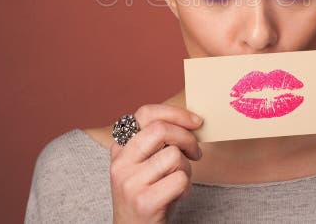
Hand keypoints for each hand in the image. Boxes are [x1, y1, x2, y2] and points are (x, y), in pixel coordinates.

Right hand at [110, 104, 203, 222]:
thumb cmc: (147, 194)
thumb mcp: (144, 165)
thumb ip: (156, 143)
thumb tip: (190, 121)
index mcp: (120, 148)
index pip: (145, 113)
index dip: (175, 113)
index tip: (195, 121)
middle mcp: (121, 163)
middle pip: (161, 130)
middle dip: (187, 138)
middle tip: (195, 152)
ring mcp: (130, 182)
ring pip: (174, 155)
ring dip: (186, 168)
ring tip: (178, 180)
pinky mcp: (144, 201)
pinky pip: (180, 180)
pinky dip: (186, 187)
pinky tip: (177, 195)